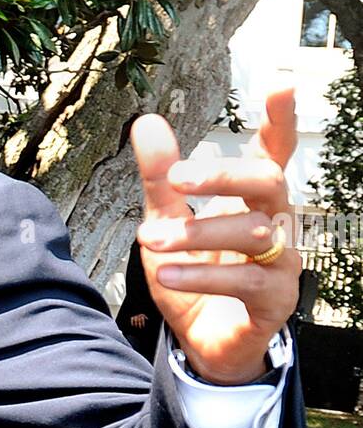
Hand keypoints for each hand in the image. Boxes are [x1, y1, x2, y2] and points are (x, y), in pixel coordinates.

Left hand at [129, 87, 301, 383]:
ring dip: (195, 234)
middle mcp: (275, 224)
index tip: (280, 83)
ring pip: (251, 232)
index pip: (273, 152)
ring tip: (150, 240)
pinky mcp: (275, 300)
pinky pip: (245, 281)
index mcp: (251, 200)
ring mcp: (280, 262)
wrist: (201, 344)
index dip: (280, 120)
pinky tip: (167, 275)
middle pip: (268, 180)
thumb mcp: (165, 223)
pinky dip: (202, 276)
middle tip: (177, 178)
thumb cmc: (194, 277)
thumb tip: (146, 121)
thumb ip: (159, 179)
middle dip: (223, 175)